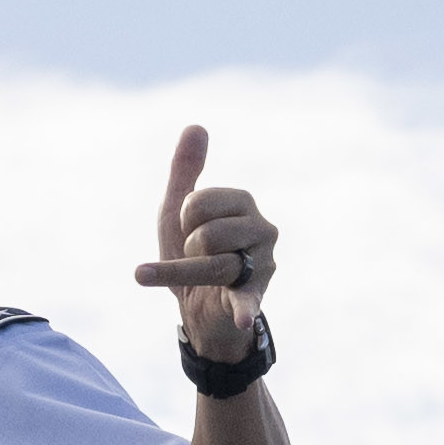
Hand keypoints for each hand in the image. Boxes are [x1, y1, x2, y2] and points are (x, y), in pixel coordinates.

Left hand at [130, 122, 279, 365]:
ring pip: (212, 264)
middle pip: (206, 233)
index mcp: (244, 202)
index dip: (183, 220)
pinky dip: (243, 309)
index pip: (199, 202)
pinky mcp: (257, 294)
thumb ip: (186, 170)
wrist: (197, 305)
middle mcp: (262, 228)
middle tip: (199, 256)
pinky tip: (241, 318)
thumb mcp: (179, 209)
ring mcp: (264, 263)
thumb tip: (195, 126)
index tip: (191, 230)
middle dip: (188, 250)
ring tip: (200, 278)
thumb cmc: (192, 251)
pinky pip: (247, 298)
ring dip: (188, 275)